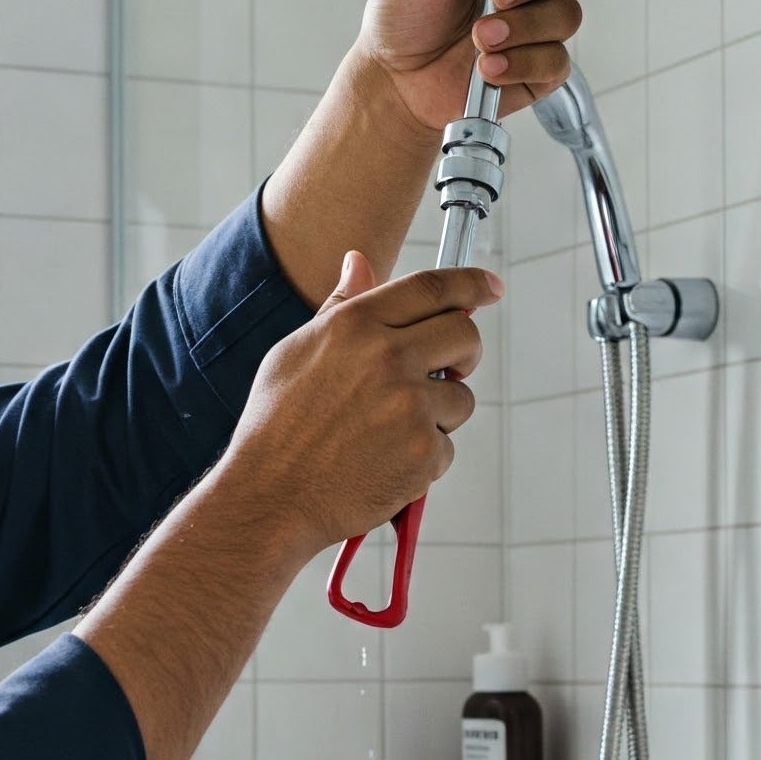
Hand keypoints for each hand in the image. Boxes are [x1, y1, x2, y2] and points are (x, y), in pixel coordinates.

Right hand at [223, 252, 497, 548]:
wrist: (268, 497)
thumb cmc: (276, 427)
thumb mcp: (295, 353)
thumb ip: (339, 307)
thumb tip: (359, 262)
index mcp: (355, 325)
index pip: (432, 288)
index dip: (471, 282)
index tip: (491, 287)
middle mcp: (386, 358)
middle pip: (464, 334)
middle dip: (465, 351)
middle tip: (450, 368)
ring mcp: (409, 406)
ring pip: (461, 397)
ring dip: (439, 414)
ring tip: (389, 433)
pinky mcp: (422, 452)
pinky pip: (446, 447)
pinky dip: (423, 459)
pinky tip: (383, 464)